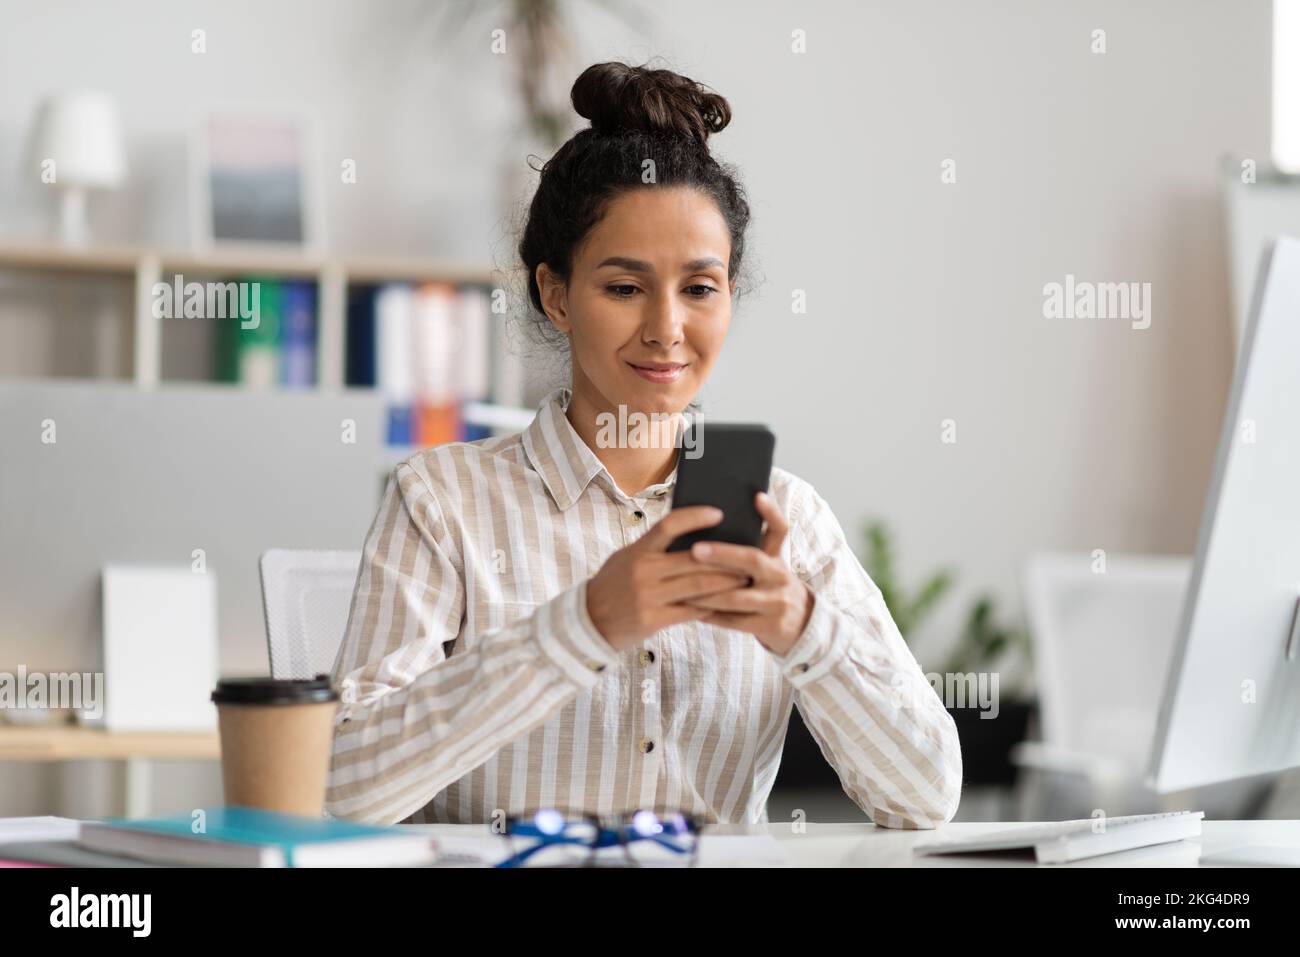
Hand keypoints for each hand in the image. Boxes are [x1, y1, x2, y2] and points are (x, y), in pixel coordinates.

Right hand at [586, 506, 751, 651]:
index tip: (718, 513)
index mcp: (637, 551)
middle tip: (748, 556)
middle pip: (693, 559)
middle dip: (724, 559)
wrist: (587, 622)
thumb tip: (689, 536)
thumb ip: (652, 549)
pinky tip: (723, 605)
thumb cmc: (612, 586)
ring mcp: (647, 596)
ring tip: (744, 580)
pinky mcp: (652, 620)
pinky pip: (689, 612)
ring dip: (725, 583)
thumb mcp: (625, 559)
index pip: (668, 525)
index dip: (695, 517)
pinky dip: (709, 608)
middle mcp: (642, 571)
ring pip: (697, 587)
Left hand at [684, 491, 814, 655]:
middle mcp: (779, 576)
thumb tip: (709, 529)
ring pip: (736, 596)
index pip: (780, 530)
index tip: (757, 496)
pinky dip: (710, 615)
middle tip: (696, 549)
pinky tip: (691, 609)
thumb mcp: (770, 568)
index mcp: (777, 558)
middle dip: (722, 554)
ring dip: (707, 591)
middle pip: (752, 560)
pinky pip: (733, 621)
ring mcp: (776, 602)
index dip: (771, 512)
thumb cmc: (771, 590)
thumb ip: (750, 551)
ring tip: (682, 584)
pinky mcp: (769, 626)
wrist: (802, 627)